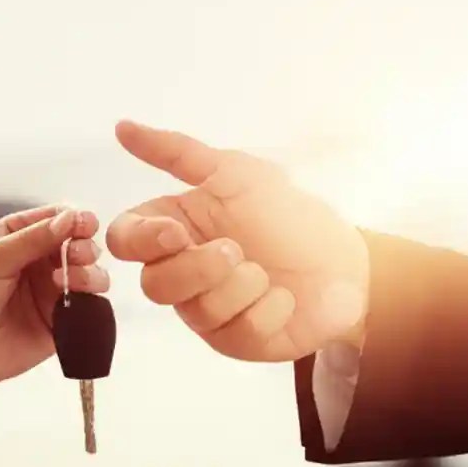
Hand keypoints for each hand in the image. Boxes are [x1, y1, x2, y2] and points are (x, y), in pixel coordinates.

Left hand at [0, 205, 107, 422]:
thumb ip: (33, 238)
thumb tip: (71, 218)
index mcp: (19, 236)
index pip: (57, 217)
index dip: (75, 218)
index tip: (85, 224)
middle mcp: (40, 260)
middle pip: (80, 243)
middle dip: (85, 246)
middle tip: (77, 255)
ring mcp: (53, 289)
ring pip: (91, 272)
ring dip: (91, 272)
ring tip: (72, 281)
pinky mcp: (63, 319)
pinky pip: (90, 304)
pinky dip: (92, 298)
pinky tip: (74, 300)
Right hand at [108, 121, 368, 362]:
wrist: (345, 262)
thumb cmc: (288, 214)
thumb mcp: (235, 173)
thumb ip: (177, 153)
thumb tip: (122, 126)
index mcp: (175, 229)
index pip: (124, 240)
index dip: (141, 241)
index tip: (175, 232)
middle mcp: (182, 272)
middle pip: (153, 285)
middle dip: (198, 268)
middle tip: (236, 250)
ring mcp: (206, 311)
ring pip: (194, 310)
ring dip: (240, 287)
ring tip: (266, 273)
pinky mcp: (235, 340)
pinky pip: (234, 332)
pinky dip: (267, 310)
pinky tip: (285, 298)